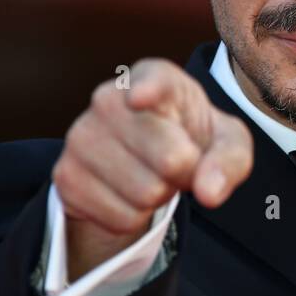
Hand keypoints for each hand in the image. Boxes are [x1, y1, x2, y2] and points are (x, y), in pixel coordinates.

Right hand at [52, 58, 252, 279]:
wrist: (148, 158)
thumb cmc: (192, 138)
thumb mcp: (227, 142)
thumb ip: (230, 160)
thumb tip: (209, 192)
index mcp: (156, 78)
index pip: (151, 81)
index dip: (148, 90)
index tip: (139, 99)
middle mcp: (109, 99)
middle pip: (170, 159)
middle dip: (186, 173)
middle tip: (181, 162)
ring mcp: (81, 136)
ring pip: (146, 193)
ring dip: (160, 196)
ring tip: (154, 174)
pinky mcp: (66, 175)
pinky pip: (120, 217)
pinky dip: (135, 216)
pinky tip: (129, 191)